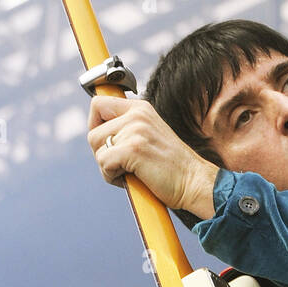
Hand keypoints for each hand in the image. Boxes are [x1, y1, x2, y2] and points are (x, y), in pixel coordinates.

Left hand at [86, 95, 217, 220]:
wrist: (195, 183)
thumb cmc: (172, 168)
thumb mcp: (149, 137)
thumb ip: (128, 129)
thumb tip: (97, 133)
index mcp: (140, 109)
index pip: (98, 104)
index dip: (94, 125)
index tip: (105, 142)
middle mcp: (137, 115)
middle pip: (93, 132)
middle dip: (102, 153)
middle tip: (123, 165)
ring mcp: (135, 130)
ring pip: (97, 149)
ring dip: (108, 167)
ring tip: (130, 172)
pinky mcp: (133, 149)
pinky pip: (103, 163)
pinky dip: (112, 177)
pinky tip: (131, 179)